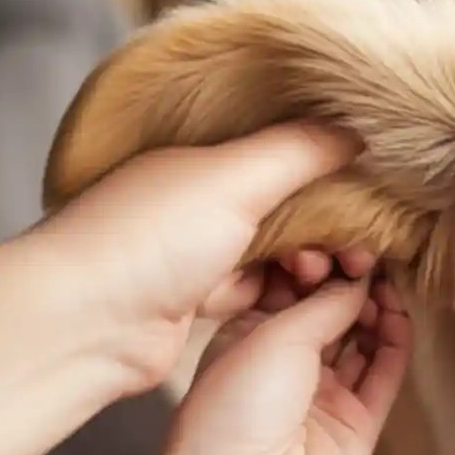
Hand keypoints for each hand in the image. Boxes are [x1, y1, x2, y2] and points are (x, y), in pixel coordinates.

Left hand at [31, 124, 353, 394]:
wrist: (87, 323)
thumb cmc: (150, 238)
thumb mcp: (236, 176)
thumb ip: (300, 150)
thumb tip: (355, 131)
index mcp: (197, 160)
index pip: (275, 152)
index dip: (324, 168)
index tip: (367, 189)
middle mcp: (193, 203)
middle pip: (280, 205)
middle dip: (324, 224)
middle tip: (358, 245)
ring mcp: (193, 255)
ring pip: (272, 251)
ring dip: (306, 263)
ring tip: (332, 273)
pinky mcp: (196, 303)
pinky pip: (256, 291)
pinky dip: (280, 295)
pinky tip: (304, 299)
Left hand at [164, 251, 411, 454]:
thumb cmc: (235, 407)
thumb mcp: (276, 334)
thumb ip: (326, 302)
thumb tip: (362, 277)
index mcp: (250, 333)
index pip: (293, 285)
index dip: (319, 260)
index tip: (342, 237)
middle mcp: (287, 360)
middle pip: (331, 308)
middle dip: (352, 280)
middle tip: (373, 254)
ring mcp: (323, 391)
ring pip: (361, 338)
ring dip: (377, 308)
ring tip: (391, 281)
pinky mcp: (357, 420)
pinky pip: (384, 372)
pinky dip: (395, 343)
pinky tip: (401, 314)